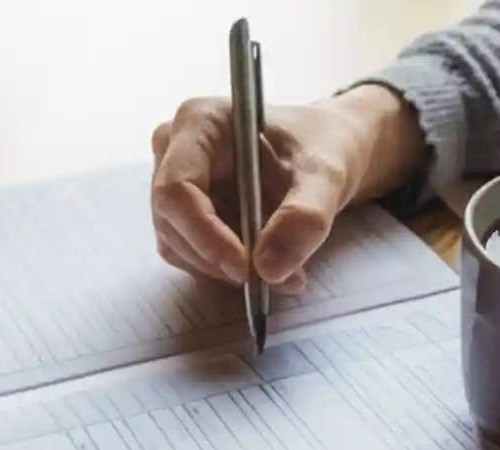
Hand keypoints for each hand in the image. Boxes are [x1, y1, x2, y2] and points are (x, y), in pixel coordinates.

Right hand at [149, 85, 423, 290]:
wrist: (324, 151)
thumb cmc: (322, 147)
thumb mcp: (326, 176)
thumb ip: (304, 217)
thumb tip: (270, 269)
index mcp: (200, 122)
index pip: (177, 189)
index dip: (204, 234)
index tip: (244, 268)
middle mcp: (175, 148)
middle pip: (173, 221)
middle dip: (219, 258)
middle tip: (274, 277)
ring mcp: (174, 179)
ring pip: (178, 243)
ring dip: (224, 268)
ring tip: (284, 271)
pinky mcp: (184, 210)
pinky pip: (190, 252)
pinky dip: (226, 267)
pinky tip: (267, 263)